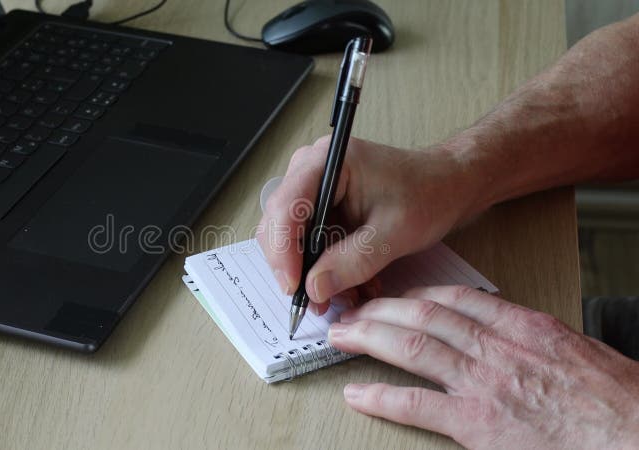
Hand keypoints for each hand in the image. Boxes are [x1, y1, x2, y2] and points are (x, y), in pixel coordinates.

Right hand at [256, 136, 479, 313]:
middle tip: (319, 303)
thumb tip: (314, 288)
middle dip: (297, 268)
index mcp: (327, 162)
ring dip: (314, 274)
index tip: (295, 287)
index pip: (286, 207)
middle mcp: (310, 171)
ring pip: (291, 241)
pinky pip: (308, 245)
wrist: (446, 185)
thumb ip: (354, 261)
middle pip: (279, 226)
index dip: (283, 250)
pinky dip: (325, 270)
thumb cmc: (429, 193)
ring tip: (347, 296)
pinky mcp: (319, 208)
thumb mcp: (395, 232)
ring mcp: (312, 189)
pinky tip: (352, 284)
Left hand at [328, 285, 638, 448]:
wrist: (635, 432)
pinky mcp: (477, 423)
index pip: (458, 299)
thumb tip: (512, 338)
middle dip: (382, 308)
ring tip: (343, 335)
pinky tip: (357, 394)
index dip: (418, 295)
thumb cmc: (617, 400)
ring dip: (370, 338)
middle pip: (425, 315)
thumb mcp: (579, 353)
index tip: (399, 295)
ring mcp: (484, 383)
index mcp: (524, 328)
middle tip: (354, 308)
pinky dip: (381, 397)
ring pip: (413, 347)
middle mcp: (498, 347)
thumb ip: (536, 341)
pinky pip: (416, 405)